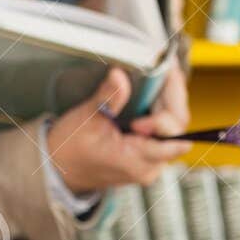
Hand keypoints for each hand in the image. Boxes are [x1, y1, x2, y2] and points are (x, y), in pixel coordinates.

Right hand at [45, 65, 192, 193]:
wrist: (61, 169)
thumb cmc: (72, 149)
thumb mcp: (88, 118)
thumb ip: (109, 98)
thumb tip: (120, 76)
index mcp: (137, 160)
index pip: (174, 136)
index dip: (173, 106)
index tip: (163, 83)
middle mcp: (151, 166)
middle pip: (178, 130)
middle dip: (172, 98)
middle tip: (165, 70)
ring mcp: (152, 163)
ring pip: (174, 130)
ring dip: (168, 103)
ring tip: (161, 77)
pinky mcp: (149, 157)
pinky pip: (165, 133)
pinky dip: (162, 111)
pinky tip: (154, 93)